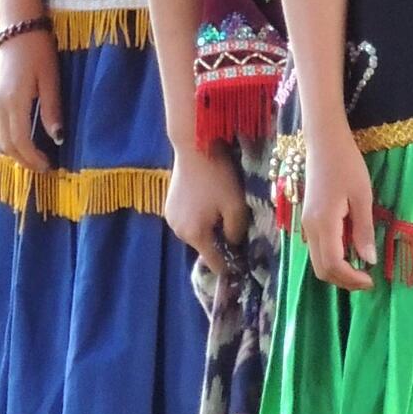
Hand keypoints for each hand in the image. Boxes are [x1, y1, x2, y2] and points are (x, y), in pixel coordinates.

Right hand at [0, 24, 62, 172]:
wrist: (17, 29)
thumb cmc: (39, 52)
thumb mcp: (51, 80)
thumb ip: (52, 110)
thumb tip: (57, 138)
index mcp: (14, 102)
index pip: (21, 141)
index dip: (33, 158)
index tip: (49, 167)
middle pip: (7, 145)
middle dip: (24, 161)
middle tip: (43, 168)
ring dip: (15, 153)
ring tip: (34, 160)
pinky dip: (10, 141)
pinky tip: (24, 143)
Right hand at [164, 141, 249, 277]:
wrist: (194, 146)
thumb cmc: (219, 176)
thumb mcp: (236, 206)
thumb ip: (236, 232)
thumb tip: (233, 245)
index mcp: (194, 235)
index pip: (214, 263)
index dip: (230, 266)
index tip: (243, 267)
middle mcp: (178, 231)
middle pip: (205, 247)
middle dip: (220, 244)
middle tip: (239, 233)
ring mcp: (171, 218)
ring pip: (197, 234)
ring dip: (210, 230)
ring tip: (225, 214)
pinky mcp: (169, 206)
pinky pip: (189, 221)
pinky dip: (200, 219)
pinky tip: (210, 204)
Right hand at [300, 126, 377, 291]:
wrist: (324, 143)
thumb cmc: (347, 164)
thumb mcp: (362, 196)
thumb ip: (364, 230)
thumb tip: (370, 260)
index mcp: (324, 223)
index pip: (333, 264)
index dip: (351, 278)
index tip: (371, 280)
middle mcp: (310, 228)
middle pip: (321, 269)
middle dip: (344, 281)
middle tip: (367, 279)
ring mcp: (307, 224)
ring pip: (317, 261)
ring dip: (338, 271)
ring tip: (361, 267)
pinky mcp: (309, 219)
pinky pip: (318, 249)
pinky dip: (332, 258)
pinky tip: (350, 250)